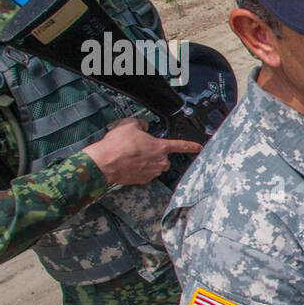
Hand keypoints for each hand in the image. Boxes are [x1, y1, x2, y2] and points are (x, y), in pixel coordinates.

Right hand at [83, 118, 202, 186]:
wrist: (104, 163)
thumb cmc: (117, 145)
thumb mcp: (129, 125)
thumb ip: (141, 123)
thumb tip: (143, 125)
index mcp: (160, 147)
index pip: (181, 145)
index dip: (191, 146)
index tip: (199, 148)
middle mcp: (160, 162)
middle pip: (164, 157)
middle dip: (155, 153)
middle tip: (140, 148)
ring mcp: (152, 173)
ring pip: (155, 166)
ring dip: (147, 162)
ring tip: (131, 156)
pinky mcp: (143, 181)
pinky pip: (145, 174)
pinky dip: (139, 170)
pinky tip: (128, 164)